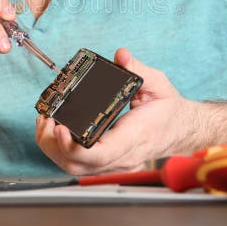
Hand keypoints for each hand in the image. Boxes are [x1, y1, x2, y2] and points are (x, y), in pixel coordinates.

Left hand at [35, 48, 194, 174]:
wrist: (181, 129)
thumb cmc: (168, 109)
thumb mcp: (158, 83)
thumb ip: (138, 69)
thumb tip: (121, 56)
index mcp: (135, 136)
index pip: (100, 153)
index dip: (74, 146)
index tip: (60, 129)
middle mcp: (124, 156)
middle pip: (79, 165)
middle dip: (54, 145)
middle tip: (46, 121)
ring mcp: (116, 163)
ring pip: (76, 169)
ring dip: (54, 149)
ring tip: (45, 124)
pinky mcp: (110, 163)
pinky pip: (80, 165)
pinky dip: (61, 151)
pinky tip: (54, 133)